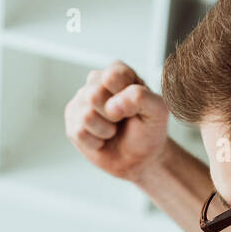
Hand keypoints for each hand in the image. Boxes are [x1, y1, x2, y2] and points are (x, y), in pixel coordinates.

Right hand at [64, 60, 169, 183]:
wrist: (140, 158)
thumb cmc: (148, 131)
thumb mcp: (158, 111)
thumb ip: (142, 97)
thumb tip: (113, 104)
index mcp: (119, 73)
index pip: (112, 76)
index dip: (124, 97)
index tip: (134, 107)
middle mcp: (96, 83)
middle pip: (94, 95)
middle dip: (113, 116)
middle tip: (121, 120)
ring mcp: (81, 102)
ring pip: (86, 116)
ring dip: (106, 130)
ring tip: (113, 130)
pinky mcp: (72, 122)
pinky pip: (79, 133)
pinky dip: (96, 142)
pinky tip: (102, 139)